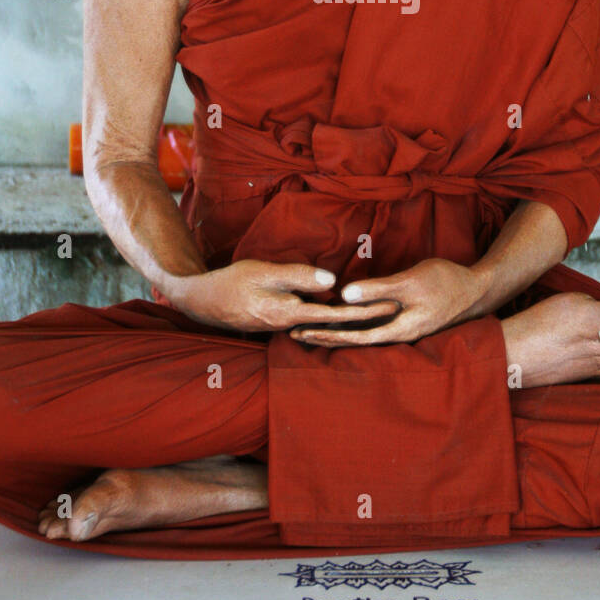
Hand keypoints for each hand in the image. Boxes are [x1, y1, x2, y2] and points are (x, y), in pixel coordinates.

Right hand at [168, 260, 398, 332]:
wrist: (202, 301)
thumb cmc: (232, 282)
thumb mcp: (264, 273)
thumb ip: (297, 277)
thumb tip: (332, 282)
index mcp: (290, 315)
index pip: (338, 314)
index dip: (366, 309)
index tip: (391, 305)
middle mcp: (291, 326)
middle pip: (336, 324)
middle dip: (366, 317)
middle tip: (396, 309)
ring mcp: (285, 327)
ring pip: (326, 325)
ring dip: (351, 320)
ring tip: (378, 314)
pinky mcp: (279, 323)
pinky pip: (313, 323)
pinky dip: (332, 319)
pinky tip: (343, 315)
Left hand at [289, 257, 490, 347]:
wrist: (476, 290)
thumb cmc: (445, 282)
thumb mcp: (410, 281)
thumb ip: (378, 289)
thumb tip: (345, 296)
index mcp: (396, 329)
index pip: (353, 337)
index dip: (326, 334)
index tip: (301, 332)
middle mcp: (395, 335)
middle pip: (353, 340)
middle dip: (323, 337)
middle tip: (294, 334)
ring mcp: (400, 331)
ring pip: (360, 335)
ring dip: (335, 332)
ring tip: (309, 330)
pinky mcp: (403, 323)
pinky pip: (371, 329)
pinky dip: (351, 326)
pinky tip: (340, 321)